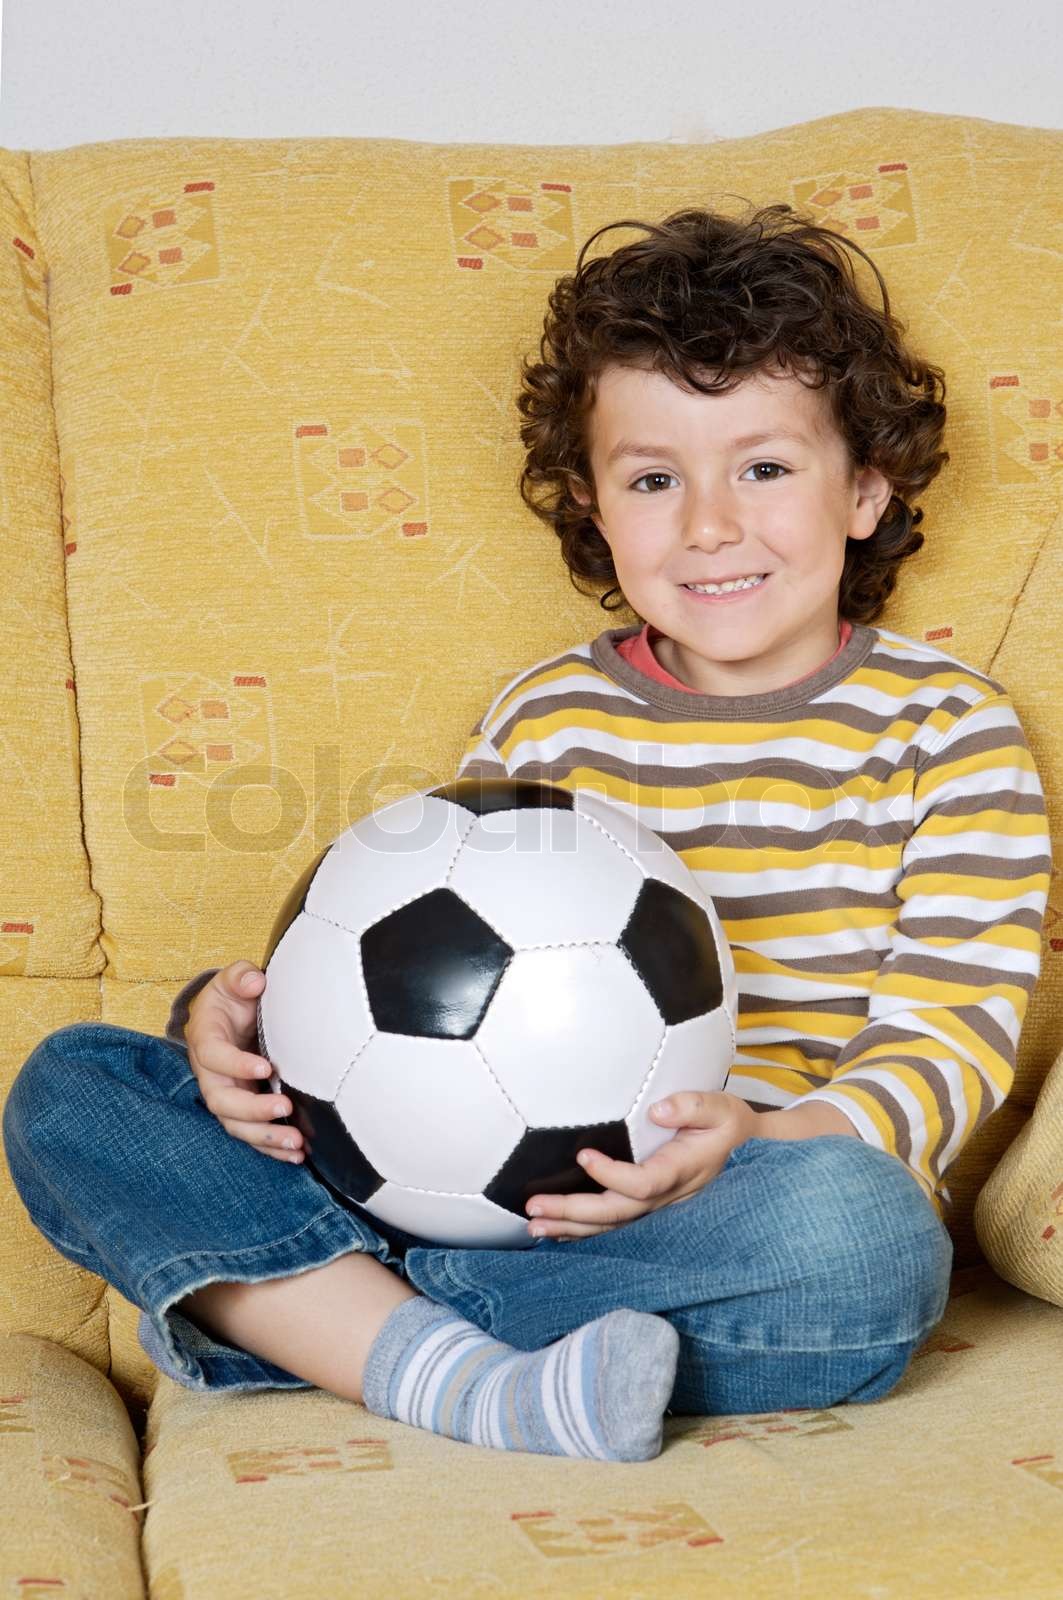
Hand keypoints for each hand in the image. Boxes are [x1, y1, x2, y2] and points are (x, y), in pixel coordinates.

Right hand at [185, 960, 303, 1162]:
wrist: (235, 1014)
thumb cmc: (235, 997)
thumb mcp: (235, 979)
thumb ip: (241, 977)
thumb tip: (254, 983)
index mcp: (206, 1039)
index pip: (214, 1055)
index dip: (236, 1065)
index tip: (267, 1068)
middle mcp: (211, 1073)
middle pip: (221, 1101)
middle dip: (252, 1110)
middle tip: (286, 1109)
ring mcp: (227, 1094)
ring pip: (236, 1125)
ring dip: (265, 1138)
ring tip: (296, 1144)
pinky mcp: (243, 1108)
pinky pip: (252, 1133)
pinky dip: (272, 1147)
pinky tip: (297, 1156)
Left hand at [524, 1090, 760, 1240]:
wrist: (746, 1149)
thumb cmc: (728, 1124)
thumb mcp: (720, 1106)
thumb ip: (692, 1105)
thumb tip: (658, 1109)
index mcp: (681, 1171)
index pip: (642, 1183)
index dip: (611, 1174)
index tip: (583, 1154)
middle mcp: (667, 1197)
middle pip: (616, 1214)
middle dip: (574, 1212)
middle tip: (535, 1207)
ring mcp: (658, 1208)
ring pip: (611, 1227)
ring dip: (571, 1227)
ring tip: (534, 1227)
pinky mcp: (649, 1208)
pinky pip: (614, 1226)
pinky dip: (583, 1231)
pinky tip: (556, 1231)